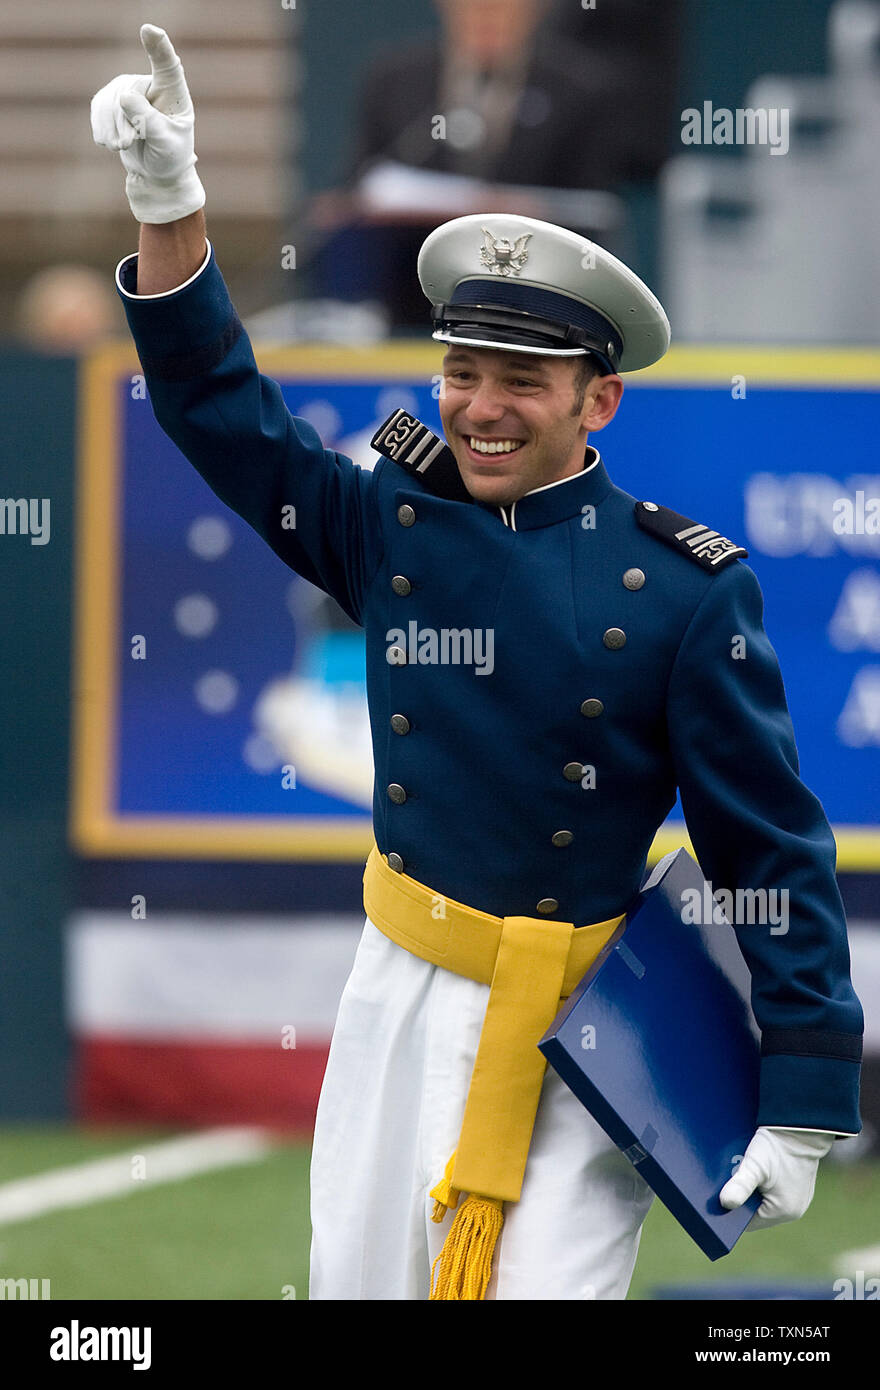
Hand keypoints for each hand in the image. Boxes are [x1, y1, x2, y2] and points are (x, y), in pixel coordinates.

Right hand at [90, 24, 204, 223]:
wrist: (155, 173)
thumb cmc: (169, 156)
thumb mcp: (166, 143)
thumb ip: (149, 121)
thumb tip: (123, 96)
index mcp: (172, 91)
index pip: (166, 64)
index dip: (158, 46)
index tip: (150, 30)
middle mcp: (148, 84)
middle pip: (126, 93)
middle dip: (125, 123)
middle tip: (131, 143)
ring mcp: (127, 89)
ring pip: (109, 102)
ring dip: (113, 130)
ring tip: (125, 146)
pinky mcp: (109, 100)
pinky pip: (98, 110)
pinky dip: (103, 131)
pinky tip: (113, 143)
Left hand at [719, 1126, 833, 1230]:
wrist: (801, 1126)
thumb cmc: (777, 1146)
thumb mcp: (755, 1165)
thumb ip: (741, 1185)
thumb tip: (725, 1204)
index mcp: (783, 1211)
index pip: (749, 1222)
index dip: (732, 1212)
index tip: (718, 1200)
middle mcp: (793, 1210)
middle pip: (757, 1211)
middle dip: (741, 1199)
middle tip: (725, 1183)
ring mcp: (798, 1198)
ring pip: (765, 1200)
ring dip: (751, 1190)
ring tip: (739, 1175)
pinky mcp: (798, 1186)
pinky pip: (774, 1191)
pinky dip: (762, 1184)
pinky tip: (753, 1171)